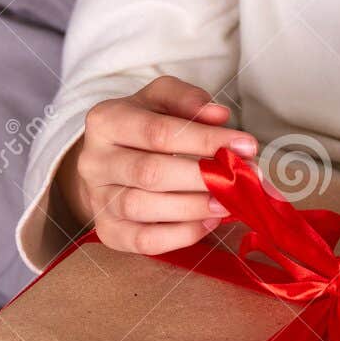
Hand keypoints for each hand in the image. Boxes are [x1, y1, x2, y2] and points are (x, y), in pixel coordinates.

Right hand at [56, 75, 256, 254]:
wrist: (108, 164)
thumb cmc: (142, 128)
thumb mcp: (160, 101)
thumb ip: (187, 100)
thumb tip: (219, 116)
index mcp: (106, 121)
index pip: (159, 132)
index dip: (206, 140)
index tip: (245, 146)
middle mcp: (94, 161)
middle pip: (150, 173)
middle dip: (202, 177)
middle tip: (240, 180)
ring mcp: (98, 199)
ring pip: (144, 208)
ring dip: (193, 207)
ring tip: (227, 202)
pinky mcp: (108, 232)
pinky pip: (144, 240)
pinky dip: (181, 234)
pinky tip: (208, 222)